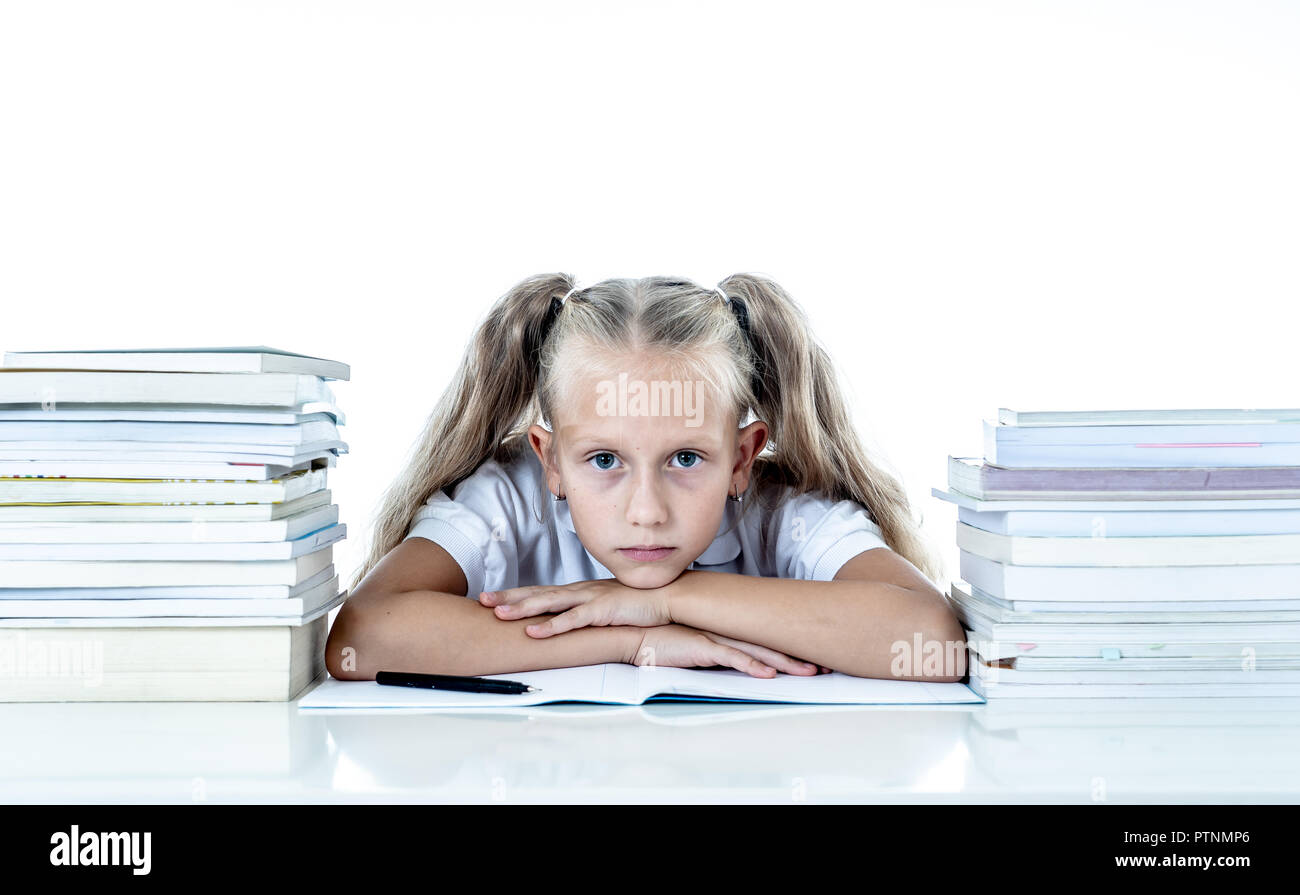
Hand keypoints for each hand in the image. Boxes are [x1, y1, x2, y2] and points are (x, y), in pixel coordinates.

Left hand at [479, 578, 670, 637]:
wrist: (668, 598)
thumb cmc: (639, 605)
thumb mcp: (607, 608)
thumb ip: (588, 612)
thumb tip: (572, 622)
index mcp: (580, 591)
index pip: (541, 591)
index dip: (516, 594)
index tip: (492, 597)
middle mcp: (580, 591)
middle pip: (537, 593)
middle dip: (508, 597)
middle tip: (481, 600)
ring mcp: (590, 599)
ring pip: (549, 603)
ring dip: (522, 609)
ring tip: (498, 614)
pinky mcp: (602, 611)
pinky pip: (573, 620)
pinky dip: (552, 626)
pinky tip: (534, 632)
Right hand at [628, 623, 832, 678]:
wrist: (633, 631)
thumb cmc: (661, 639)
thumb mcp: (697, 645)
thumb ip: (717, 651)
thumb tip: (737, 663)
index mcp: (727, 629)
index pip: (765, 638)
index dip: (791, 646)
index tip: (815, 655)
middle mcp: (726, 631)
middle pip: (770, 643)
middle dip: (800, 654)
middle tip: (827, 665)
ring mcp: (715, 637)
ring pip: (758, 651)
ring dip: (785, 663)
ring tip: (810, 672)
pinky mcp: (701, 646)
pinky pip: (731, 657)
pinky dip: (751, 666)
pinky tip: (768, 675)